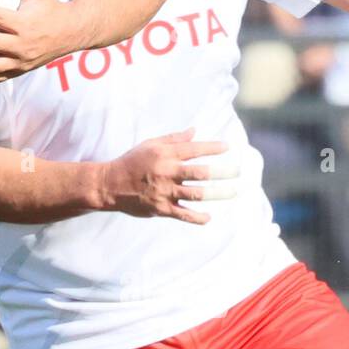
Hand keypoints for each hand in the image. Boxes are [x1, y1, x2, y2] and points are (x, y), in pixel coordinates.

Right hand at [95, 130, 237, 224]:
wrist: (109, 184)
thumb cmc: (131, 162)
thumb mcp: (150, 145)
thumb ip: (174, 139)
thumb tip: (195, 131)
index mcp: (164, 155)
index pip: (194, 150)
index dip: (213, 148)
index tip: (229, 147)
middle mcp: (166, 172)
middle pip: (201, 172)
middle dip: (223, 171)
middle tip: (239, 171)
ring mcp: (164, 192)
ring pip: (197, 193)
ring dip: (219, 193)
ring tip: (234, 191)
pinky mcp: (160, 208)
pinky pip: (183, 214)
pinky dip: (197, 217)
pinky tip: (209, 217)